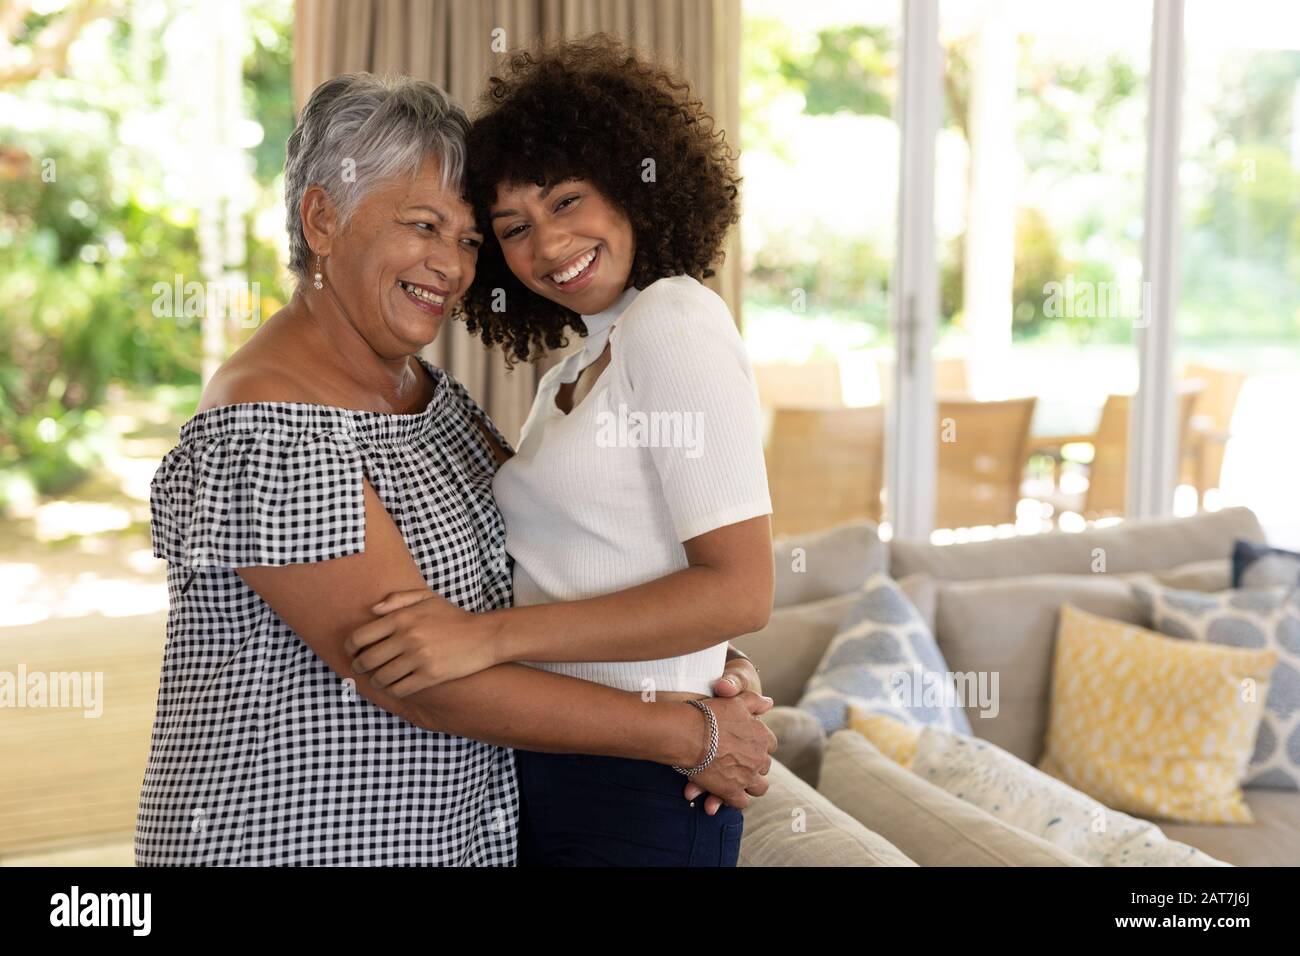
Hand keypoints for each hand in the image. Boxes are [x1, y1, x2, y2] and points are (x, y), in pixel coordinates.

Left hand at [345, 588, 500, 695]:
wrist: (485, 636)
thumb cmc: (453, 618)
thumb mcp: (427, 598)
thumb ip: (398, 600)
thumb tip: (372, 611)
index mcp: (402, 617)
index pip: (360, 637)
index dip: (350, 649)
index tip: (353, 653)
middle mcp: (407, 637)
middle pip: (367, 660)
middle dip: (360, 667)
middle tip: (364, 669)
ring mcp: (419, 657)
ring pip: (381, 677)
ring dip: (377, 681)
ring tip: (381, 678)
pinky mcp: (430, 675)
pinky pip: (399, 689)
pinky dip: (394, 690)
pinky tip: (397, 685)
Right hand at [686, 656, 766, 813]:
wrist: (689, 734)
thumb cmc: (711, 715)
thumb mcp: (737, 700)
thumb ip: (755, 701)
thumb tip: (770, 702)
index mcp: (763, 737)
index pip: (770, 745)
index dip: (758, 745)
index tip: (746, 745)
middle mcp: (759, 758)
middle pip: (764, 766)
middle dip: (754, 765)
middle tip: (738, 762)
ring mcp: (747, 777)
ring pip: (759, 787)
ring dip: (749, 785)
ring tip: (736, 781)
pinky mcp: (731, 791)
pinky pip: (741, 802)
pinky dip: (735, 800)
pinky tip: (725, 793)